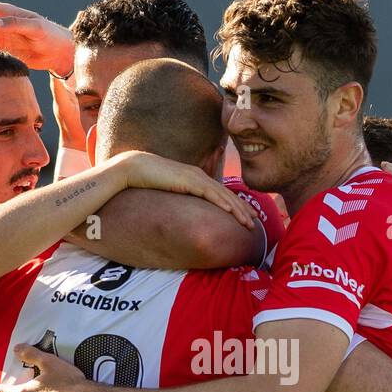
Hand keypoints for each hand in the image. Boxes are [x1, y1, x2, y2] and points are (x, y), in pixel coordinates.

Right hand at [113, 150, 255, 228]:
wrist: (134, 168)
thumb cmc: (147, 181)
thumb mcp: (168, 191)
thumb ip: (178, 197)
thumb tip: (181, 212)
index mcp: (195, 178)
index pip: (220, 193)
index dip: (235, 204)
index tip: (245, 215)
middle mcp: (199, 176)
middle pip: (227, 194)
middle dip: (243, 208)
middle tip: (256, 221)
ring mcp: (195, 177)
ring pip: (223, 196)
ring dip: (238, 210)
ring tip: (250, 223)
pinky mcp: (189, 181)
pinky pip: (210, 194)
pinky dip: (224, 204)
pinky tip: (233, 213)